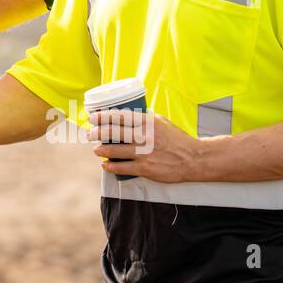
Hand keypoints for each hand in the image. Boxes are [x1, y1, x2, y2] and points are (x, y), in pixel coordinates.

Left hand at [85, 108, 202, 182]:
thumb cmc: (176, 138)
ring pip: (113, 150)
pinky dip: (110, 166)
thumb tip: (127, 114)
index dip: (101, 116)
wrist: (193, 159)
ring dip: (100, 150)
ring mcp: (143, 153)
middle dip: (96, 133)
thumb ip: (144, 117)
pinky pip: (121, 168)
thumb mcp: (161, 121)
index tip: (92, 118)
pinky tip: (105, 164)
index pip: (118, 116)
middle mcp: (143, 136)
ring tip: (95, 149)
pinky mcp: (145, 168)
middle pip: (111, 132)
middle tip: (89, 134)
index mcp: (146, 122)